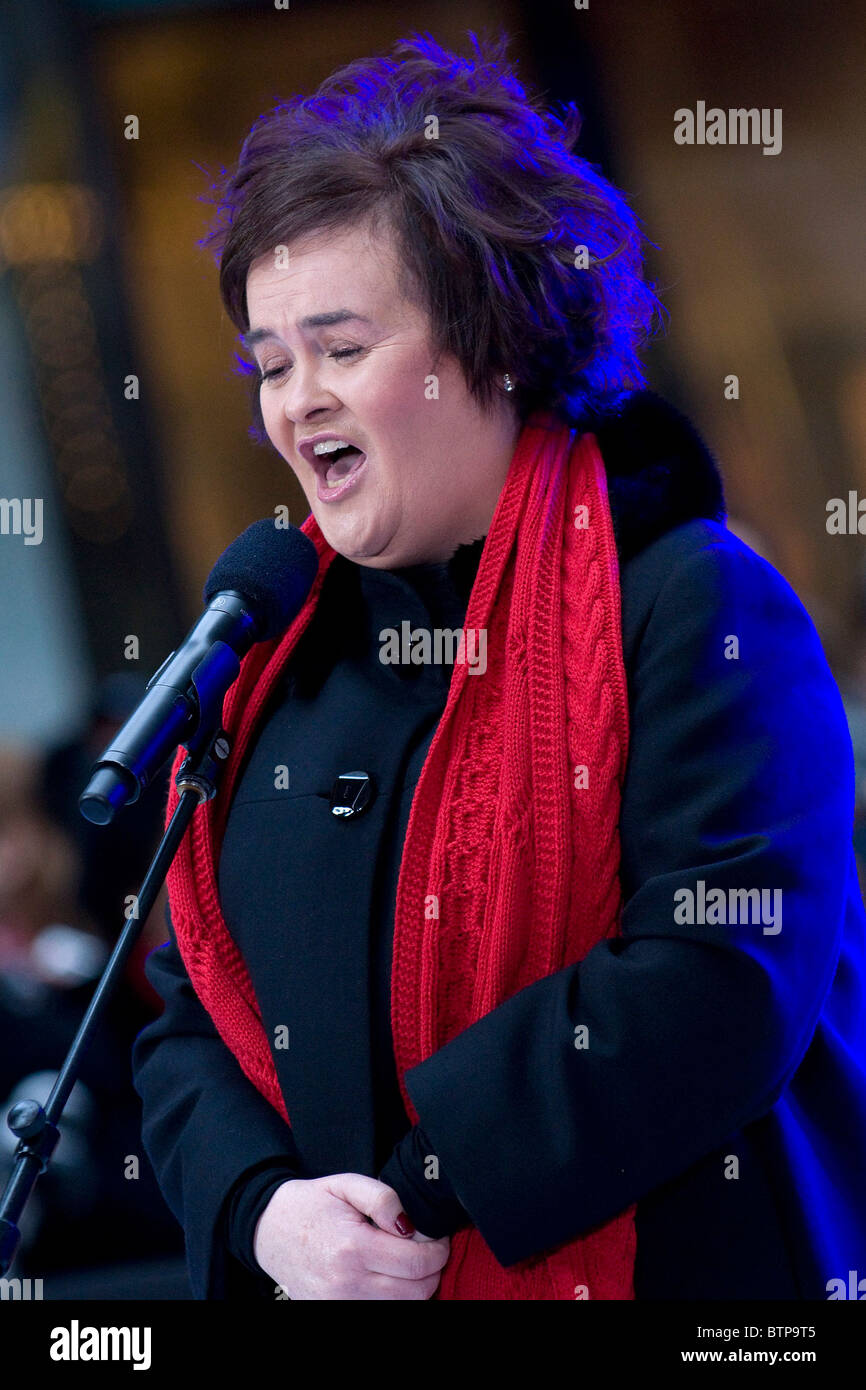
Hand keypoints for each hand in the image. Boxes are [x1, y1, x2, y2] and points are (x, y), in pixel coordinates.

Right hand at [253, 1173, 449, 1298]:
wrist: (267, 1229)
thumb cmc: (311, 1204)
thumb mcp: (346, 1184)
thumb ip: (383, 1198)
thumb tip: (410, 1224)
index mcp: (352, 1247)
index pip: (415, 1263)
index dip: (438, 1250)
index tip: (438, 1238)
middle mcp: (346, 1284)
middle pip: (415, 1292)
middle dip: (432, 1270)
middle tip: (427, 1248)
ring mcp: (337, 1304)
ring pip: (402, 1308)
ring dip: (415, 1287)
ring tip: (407, 1261)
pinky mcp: (330, 1312)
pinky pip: (379, 1312)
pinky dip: (393, 1298)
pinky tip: (388, 1276)